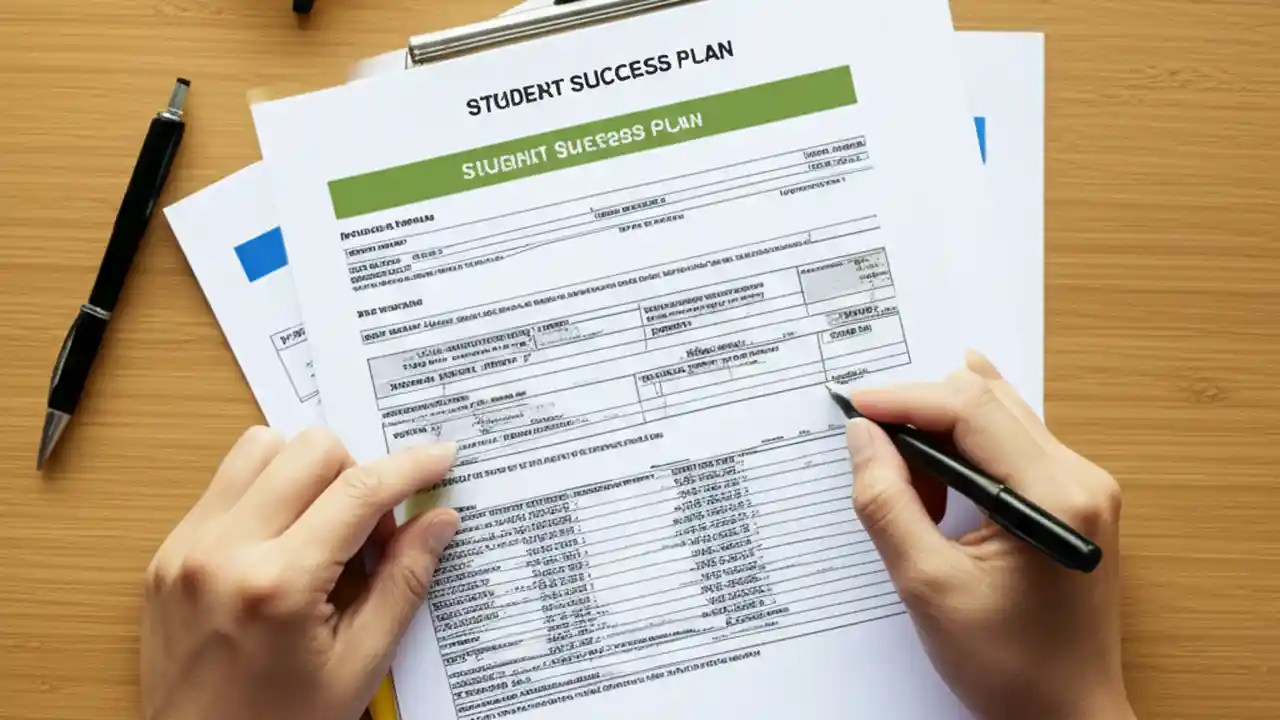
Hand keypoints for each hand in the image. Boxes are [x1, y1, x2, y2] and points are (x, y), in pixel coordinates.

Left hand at [140, 428, 460, 719]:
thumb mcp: (359, 666)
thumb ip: (403, 583)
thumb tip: (440, 520)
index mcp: (277, 586)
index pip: (357, 491)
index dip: (409, 467)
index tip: (440, 458)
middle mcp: (222, 552)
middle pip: (310, 449)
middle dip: (357, 472)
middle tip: (373, 531)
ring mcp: (185, 548)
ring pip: (261, 447)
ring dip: (306, 471)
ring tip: (326, 528)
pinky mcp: (166, 552)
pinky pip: (226, 483)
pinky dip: (267, 491)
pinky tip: (286, 541)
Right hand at [845, 352, 1133, 719]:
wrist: (1068, 718)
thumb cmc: (1009, 667)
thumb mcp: (928, 586)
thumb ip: (888, 503)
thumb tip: (863, 437)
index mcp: (1055, 497)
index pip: (972, 410)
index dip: (906, 400)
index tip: (853, 405)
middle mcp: (1082, 479)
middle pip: (988, 404)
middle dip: (921, 415)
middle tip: (872, 451)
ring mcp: (1086, 488)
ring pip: (999, 420)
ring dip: (943, 435)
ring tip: (907, 486)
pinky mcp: (1077, 501)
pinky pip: (1013, 449)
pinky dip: (966, 456)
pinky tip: (938, 491)